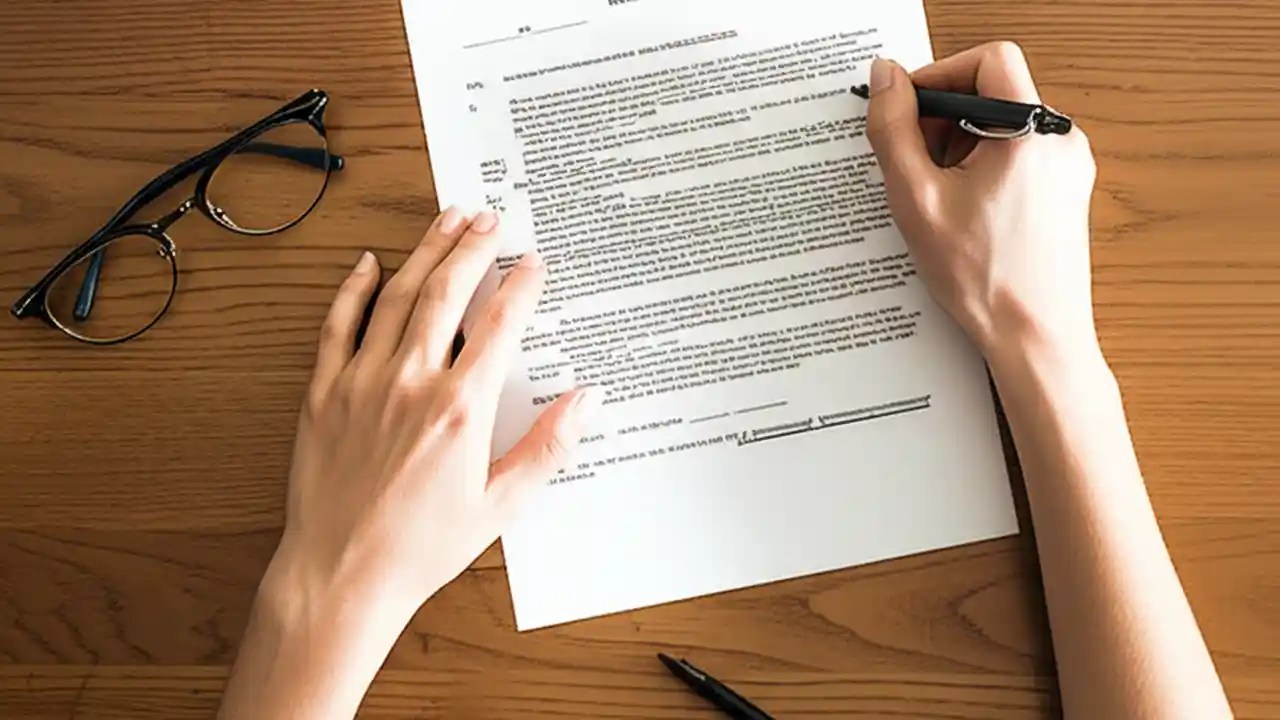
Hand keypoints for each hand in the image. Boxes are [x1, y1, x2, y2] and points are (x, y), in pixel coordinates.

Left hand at [273, 206, 599, 612]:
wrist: (342, 575)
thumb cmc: (421, 547)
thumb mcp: (501, 505)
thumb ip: (547, 446)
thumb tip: (586, 401)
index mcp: (460, 408)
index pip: (500, 324)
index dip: (521, 284)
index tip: (533, 262)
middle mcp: (411, 382)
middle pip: (448, 291)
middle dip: (473, 247)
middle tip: (489, 218)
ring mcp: (362, 381)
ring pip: (398, 295)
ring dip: (425, 251)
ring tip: (446, 220)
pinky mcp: (324, 392)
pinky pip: (338, 324)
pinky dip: (354, 288)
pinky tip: (369, 264)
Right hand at [865, 44, 1098, 363]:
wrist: (1036, 337)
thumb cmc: (984, 279)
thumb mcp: (917, 199)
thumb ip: (893, 129)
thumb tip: (884, 78)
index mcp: (1031, 132)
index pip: (987, 59)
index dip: (940, 74)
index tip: (908, 110)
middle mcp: (1061, 140)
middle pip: (994, 91)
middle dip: (944, 119)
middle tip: (916, 166)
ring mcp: (1069, 165)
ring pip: (1003, 125)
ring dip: (960, 147)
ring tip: (939, 199)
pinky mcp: (1066, 189)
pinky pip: (1018, 154)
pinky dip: (983, 168)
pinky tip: (962, 212)